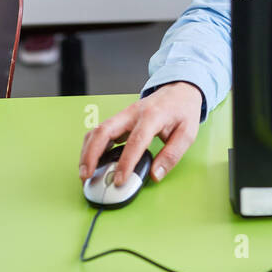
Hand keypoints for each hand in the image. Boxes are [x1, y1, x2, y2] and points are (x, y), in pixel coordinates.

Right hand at [79, 81, 204, 184]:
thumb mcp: (187, 133)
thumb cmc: (183, 111)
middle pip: (104, 130)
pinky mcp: (119, 120)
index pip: (135, 141)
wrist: (179, 90)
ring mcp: (123, 115)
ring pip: (97, 130)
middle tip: (86, 176)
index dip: (125, 162)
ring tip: (85, 172)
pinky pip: (100, 131)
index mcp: (152, 116)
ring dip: (87, 151)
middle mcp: (133, 113)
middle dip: (91, 155)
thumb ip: (172, 155)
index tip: (119, 180)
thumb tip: (155, 175)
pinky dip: (92, 146)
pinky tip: (92, 161)